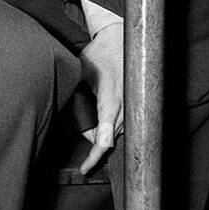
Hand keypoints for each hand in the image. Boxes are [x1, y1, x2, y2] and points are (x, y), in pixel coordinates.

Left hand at [78, 20, 123, 174]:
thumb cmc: (99, 55)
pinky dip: (107, 126)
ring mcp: (130, 108)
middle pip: (107, 139)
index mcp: (111, 101)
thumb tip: (76, 122)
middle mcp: (124, 108)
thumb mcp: (81, 73)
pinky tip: (98, 116)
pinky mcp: (132, 107)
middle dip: (92, 141)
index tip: (85, 168)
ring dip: (99, 132)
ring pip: (113, 133)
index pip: (104, 138)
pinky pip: (118, 125)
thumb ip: (77, 98)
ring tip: (87, 112)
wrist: (118, 41)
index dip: (94, 156)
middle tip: (78, 121)